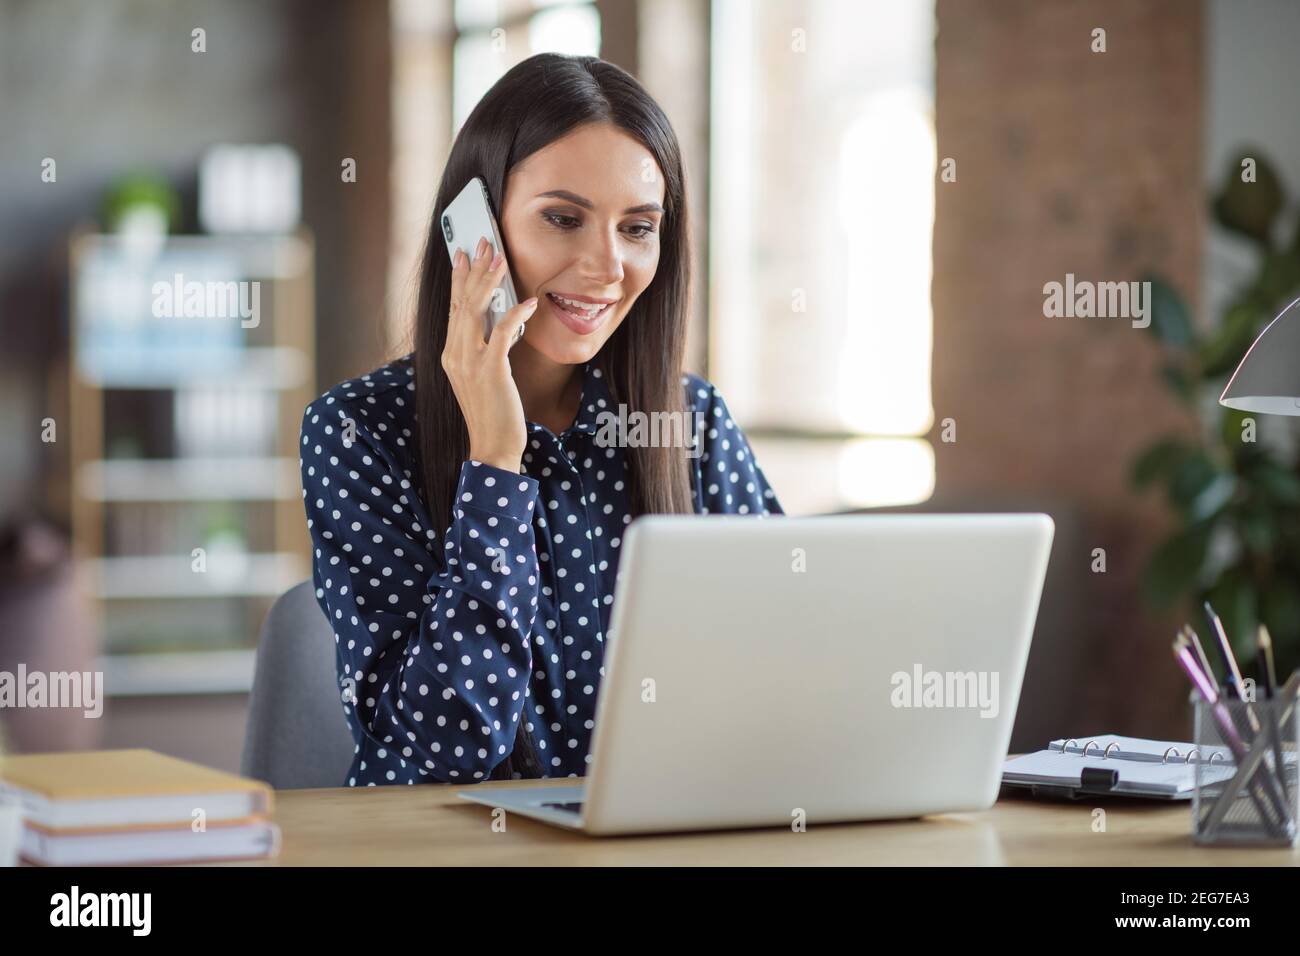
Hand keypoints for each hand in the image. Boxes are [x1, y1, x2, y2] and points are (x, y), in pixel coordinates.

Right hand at [442, 236, 539, 472]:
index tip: (462, 254)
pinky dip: (514, 313)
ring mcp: (469, 363)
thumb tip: (498, 323)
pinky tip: (528, 300)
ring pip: (476, 310)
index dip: (459, 279)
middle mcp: (454, 355)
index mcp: (450, 355)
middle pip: (462, 302)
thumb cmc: (493, 414)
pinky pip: (501, 332)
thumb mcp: (482, 378)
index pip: (453, 308)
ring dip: (489, 280)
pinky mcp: (490, 370)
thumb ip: (484, 350)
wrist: (493, 447)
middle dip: (474, 269)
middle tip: (484, 241)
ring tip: (500, 257)